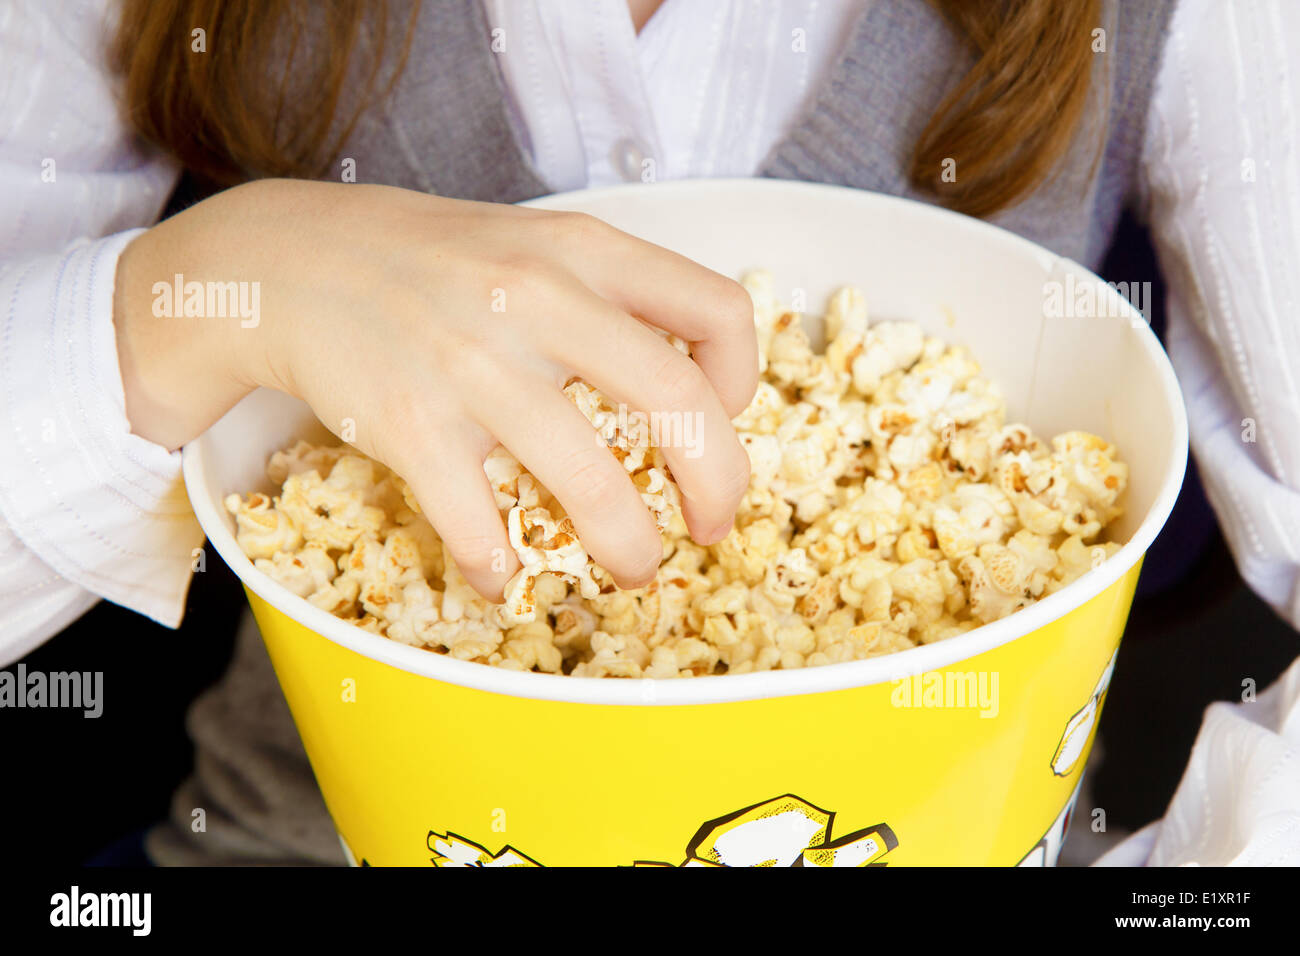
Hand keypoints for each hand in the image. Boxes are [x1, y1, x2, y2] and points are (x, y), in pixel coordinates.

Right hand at [114, 179, 757, 599]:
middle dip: (718, 486)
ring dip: (627, 547)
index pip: (717, 312)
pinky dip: (501, 570)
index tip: (723, 418)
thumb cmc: (428, 264)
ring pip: (590, 482)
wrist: (287, 261)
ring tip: (632, 568)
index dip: (741, 380)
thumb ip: (610, 296)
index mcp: (583, 250)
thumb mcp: (533, 244)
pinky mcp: (410, 423)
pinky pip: (478, 524)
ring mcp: (473, 365)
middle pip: (679, 405)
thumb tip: (692, 385)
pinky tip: (502, 580)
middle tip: (709, 526)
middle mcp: (538, 300)